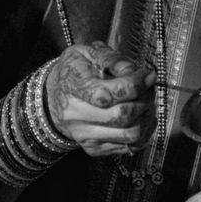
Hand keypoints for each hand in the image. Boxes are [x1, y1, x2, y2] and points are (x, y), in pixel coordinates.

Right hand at [46, 41, 156, 156]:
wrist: (52, 98)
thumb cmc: (72, 73)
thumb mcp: (86, 53)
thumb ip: (111, 58)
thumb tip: (133, 71)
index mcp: (73, 88)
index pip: (109, 93)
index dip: (135, 84)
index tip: (148, 75)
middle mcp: (77, 116)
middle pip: (122, 115)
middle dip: (144, 100)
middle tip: (148, 89)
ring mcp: (85, 135)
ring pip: (129, 134)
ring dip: (146, 118)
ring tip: (147, 103)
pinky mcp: (94, 148)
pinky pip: (129, 147)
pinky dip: (143, 132)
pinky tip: (141, 118)